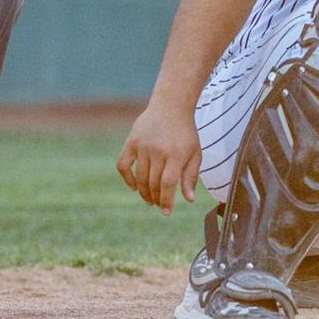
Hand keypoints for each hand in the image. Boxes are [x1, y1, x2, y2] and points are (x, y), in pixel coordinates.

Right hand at [117, 100, 202, 214]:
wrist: (171, 106)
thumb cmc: (185, 133)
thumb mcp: (195, 153)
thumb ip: (191, 176)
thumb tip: (188, 200)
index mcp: (176, 154)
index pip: (168, 184)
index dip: (166, 201)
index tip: (166, 212)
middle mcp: (158, 150)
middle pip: (153, 183)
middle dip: (155, 199)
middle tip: (158, 205)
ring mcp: (143, 145)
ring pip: (140, 177)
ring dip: (143, 192)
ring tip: (149, 199)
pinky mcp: (131, 141)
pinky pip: (123, 165)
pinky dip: (126, 178)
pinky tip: (133, 187)